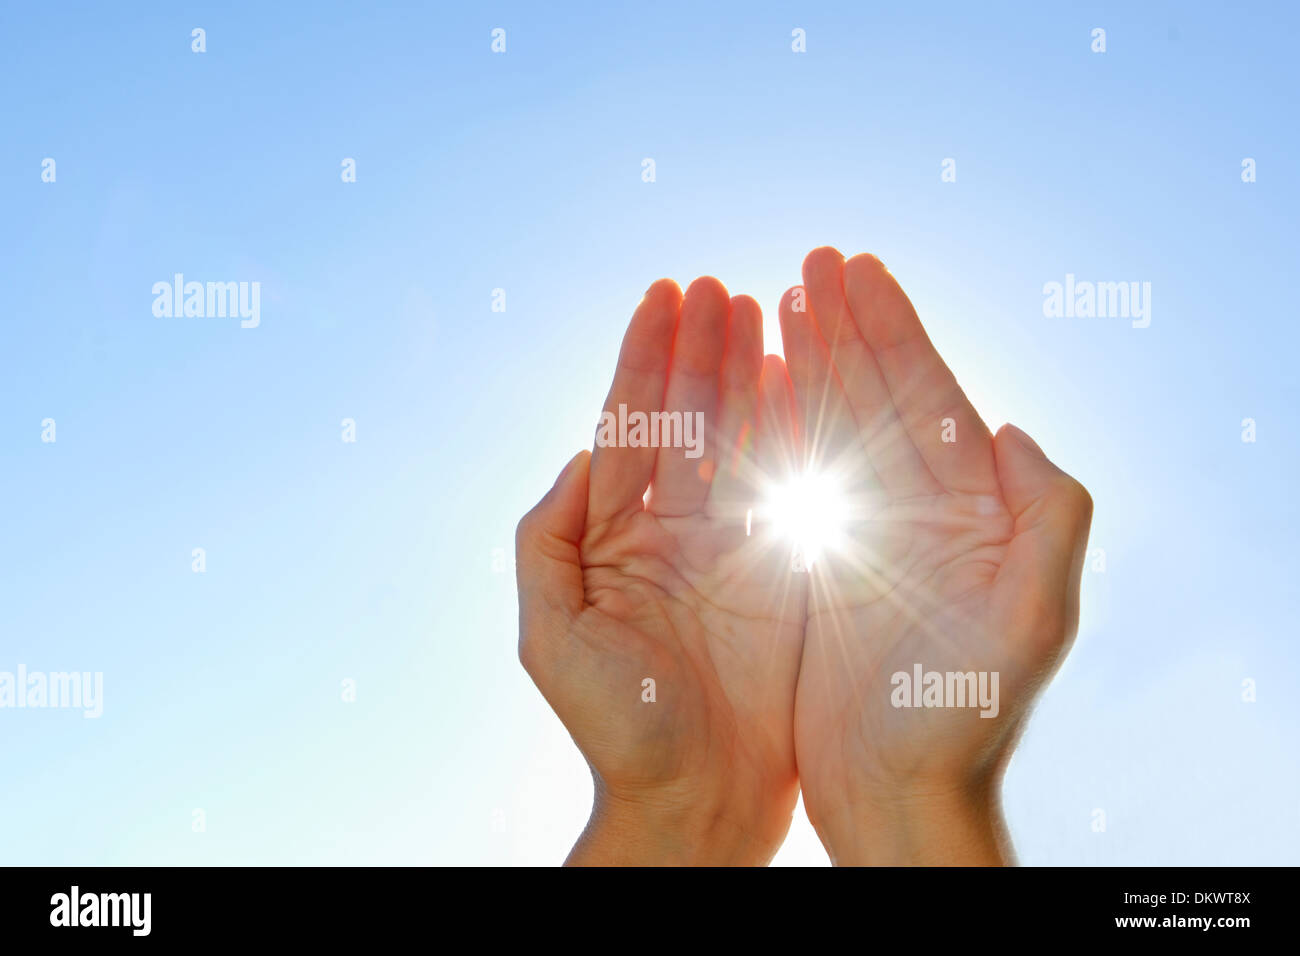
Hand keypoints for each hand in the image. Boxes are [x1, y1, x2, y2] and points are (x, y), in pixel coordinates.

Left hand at [516, 277, 806, 864]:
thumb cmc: (616, 729)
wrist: (694, 801)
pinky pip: (788, 489)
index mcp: (611, 539)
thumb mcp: (550, 634)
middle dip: (699, 351)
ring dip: (748, 376)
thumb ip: (548, 537)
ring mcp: (727, 549)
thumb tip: (582, 454)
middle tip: (718, 286)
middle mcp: (669, 534)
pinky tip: (800, 382)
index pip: (629, 428)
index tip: (662, 294)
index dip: (642, 360)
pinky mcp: (779, 574)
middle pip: (686, 421)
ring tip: (762, 309)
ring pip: (739, 442)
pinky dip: (795, 433)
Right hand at [779, 248, 1092, 864]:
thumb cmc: (964, 718)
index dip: (892, 328)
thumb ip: (1050, 516)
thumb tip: (1016, 428)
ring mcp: (869, 536)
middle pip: (876, 397)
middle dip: (843, 328)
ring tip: (772, 305)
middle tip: (807, 263)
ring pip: (832, 429)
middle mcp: (922, 513)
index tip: (855, 267)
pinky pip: (794, 481)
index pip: (926, 396)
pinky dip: (774, 431)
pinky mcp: (823, 567)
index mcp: (973, 511)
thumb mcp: (1034, 618)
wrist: (898, 794)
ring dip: (805, 365)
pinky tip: (753, 391)